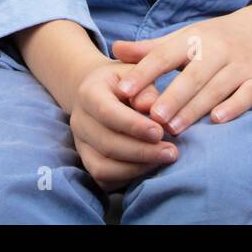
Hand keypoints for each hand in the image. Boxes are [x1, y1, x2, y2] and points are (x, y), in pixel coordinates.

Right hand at [69, 59, 178, 191]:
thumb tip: (151, 107)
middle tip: (171, 152)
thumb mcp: (136, 72)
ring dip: (136, 168)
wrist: (101, 92)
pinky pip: (104, 179)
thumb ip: (146, 87)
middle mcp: (80, 121)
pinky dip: (128, 177)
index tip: (159, 132)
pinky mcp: (87, 161)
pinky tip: (150, 167)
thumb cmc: (126, 81)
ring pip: (103, 167)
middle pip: (107, 143)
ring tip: (164, 160)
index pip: (107, 112)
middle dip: (142, 151)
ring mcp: (80, 144)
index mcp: (88, 93)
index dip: (133, 125)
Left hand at [111, 0, 251, 135]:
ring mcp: (241, 65)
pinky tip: (216, 120)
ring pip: (216, 87)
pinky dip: (233, 107)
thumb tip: (114, 49)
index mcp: (194, 39)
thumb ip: (150, 49)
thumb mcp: (185, 38)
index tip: (123, 90)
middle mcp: (218, 50)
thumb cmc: (216, 39)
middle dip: (172, 97)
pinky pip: (247, 94)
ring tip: (173, 128)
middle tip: (151, 118)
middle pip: (192, 75)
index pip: (165, 54)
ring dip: (195, 108)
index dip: (144, 72)